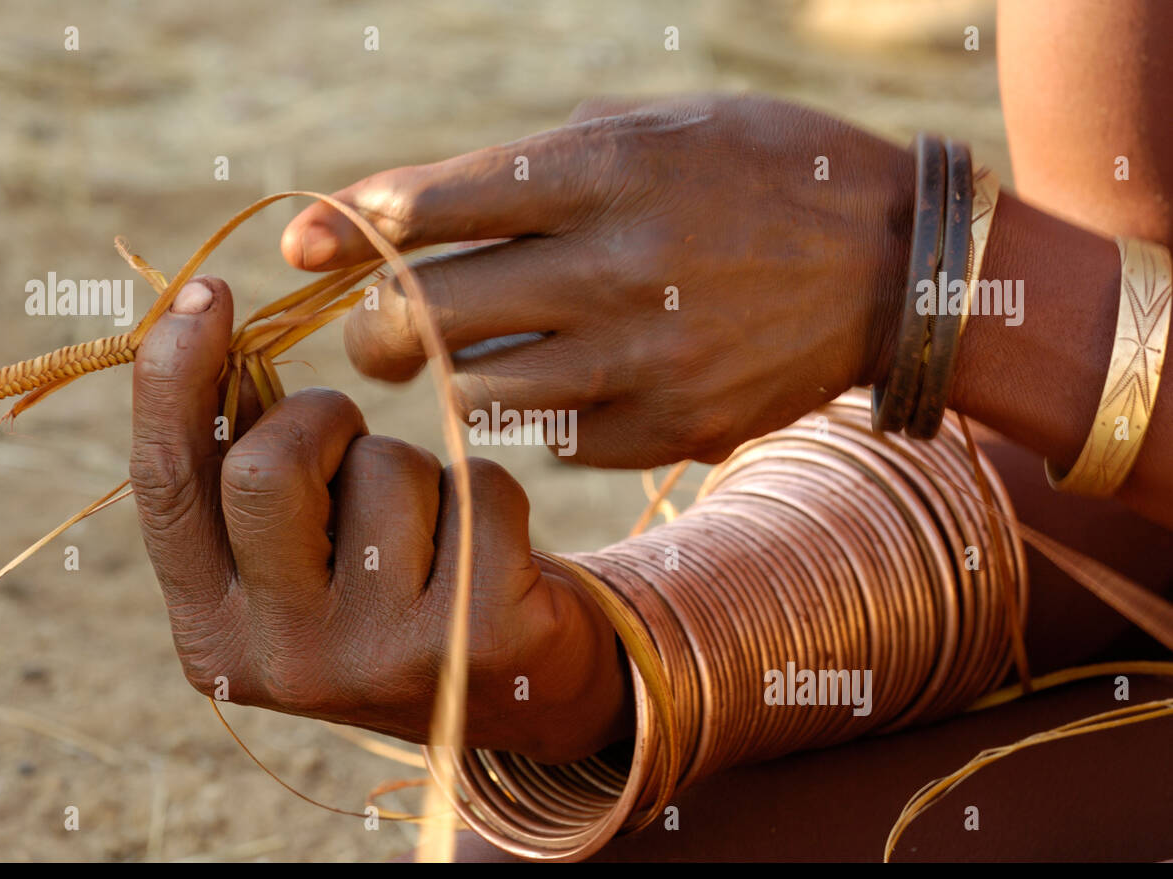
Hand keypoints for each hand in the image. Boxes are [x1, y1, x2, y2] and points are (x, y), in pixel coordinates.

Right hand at [128, 277, 632, 762]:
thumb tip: (202, 321)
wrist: (514, 692)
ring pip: (386, 468)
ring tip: (431, 534)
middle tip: (351, 439)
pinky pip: (479, 486)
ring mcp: (382, 659)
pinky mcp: (479, 640)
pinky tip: (492, 556)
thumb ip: (244, 467)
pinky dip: (489, 494)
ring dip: (416, 470)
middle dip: (319, 420)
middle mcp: (284, 661)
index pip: (165, 488)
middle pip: (265, 469)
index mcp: (213, 633)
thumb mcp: (299, 553)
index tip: (208, 295)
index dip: (172, 379)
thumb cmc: (390, 590)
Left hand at [281, 93, 912, 467]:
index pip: (441, 204)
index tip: (302, 245)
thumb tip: (425, 197)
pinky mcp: (670, 428)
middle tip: (373, 328)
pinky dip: (533, 413)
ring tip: (445, 361)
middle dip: (376, 325)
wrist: (896, 268)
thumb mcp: (666, 124)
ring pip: (479, 389)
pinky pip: (553, 434)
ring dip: (443, 379)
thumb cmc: (769, 173)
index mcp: (607, 171)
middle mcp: (615, 266)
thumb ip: (545, 157)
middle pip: (435, 313)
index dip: (353, 225)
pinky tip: (551, 386)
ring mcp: (644, 359)